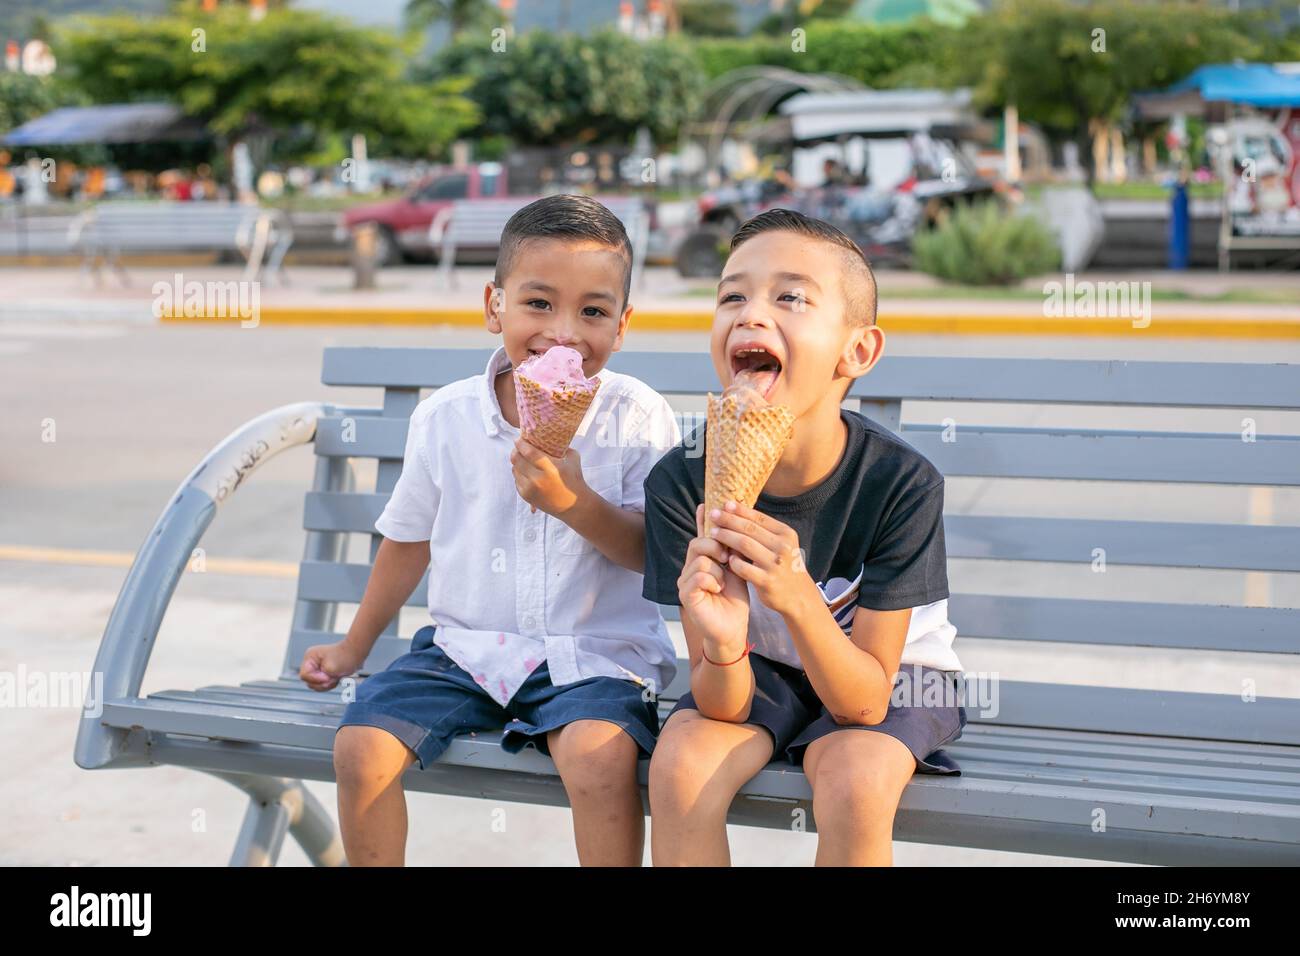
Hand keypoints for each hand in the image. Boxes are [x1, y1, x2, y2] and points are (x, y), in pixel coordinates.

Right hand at [299, 640, 367, 691]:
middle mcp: (311, 662)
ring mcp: (316, 668)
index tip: (328, 676)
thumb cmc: (345, 657)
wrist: (356, 653)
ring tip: (335, 677)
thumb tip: (321, 683)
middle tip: (333, 677)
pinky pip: (321, 685)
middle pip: (309, 681)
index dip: (316, 679)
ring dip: (326, 684)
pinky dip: (329, 684)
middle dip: (322, 683)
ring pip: (315, 685)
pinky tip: (336, 678)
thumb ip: (322, 678)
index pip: (304, 675)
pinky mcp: (322, 673)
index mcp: (310, 657)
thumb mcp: (331, 668)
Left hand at [510, 437, 584, 515]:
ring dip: (516, 462)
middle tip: (518, 447)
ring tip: (522, 459)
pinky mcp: (526, 496)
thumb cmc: (574, 480)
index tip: (518, 439)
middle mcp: (538, 479)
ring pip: (514, 470)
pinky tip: (525, 471)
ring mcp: (530, 489)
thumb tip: (549, 438)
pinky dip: (519, 474)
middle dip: (515, 451)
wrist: (573, 505)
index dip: (521, 444)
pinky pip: (516, 480)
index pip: (529, 452)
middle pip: (517, 460)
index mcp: (550, 468)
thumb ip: (561, 447)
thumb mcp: (572, 459)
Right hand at [678, 502, 749, 658]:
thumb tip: (736, 525)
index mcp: (703, 560)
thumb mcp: (736, 569)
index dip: (702, 521)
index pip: (700, 536)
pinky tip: (718, 589)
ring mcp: (685, 581)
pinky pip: (697, 576)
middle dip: (716, 546)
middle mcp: (690, 568)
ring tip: (723, 582)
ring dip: (717, 569)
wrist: (732, 627)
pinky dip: (712, 580)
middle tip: (727, 557)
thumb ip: (731, 550)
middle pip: (698, 543)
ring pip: (700, 559)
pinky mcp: (686, 595)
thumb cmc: (734, 599)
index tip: (706, 504)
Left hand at [706, 500, 818, 617]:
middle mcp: (782, 547)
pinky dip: (733, 561)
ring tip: (713, 533)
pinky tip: (726, 558)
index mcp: (786, 534)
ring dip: (726, 537)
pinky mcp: (767, 581)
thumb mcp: (781, 545)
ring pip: (744, 544)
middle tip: (713, 514)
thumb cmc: (783, 566)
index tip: (725, 503)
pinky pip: (743, 568)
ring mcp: (775, 564)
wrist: (798, 595)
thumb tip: (738, 510)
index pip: (759, 518)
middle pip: (749, 529)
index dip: (740, 510)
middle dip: (729, 520)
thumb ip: (764, 531)